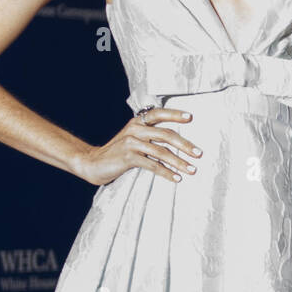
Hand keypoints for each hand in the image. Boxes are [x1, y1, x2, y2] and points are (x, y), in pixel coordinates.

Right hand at [73, 107, 200, 185]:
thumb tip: (177, 141)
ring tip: (192, 170)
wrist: (92, 163)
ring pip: (161, 151)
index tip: (191, 117)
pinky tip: (176, 178)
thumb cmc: (117, 152)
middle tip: (199, 154)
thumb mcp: (132, 138)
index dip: (174, 114)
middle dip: (185, 145)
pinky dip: (166, 172)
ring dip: (179, 162)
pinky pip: (152, 165)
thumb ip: (149, 135)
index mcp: (137, 122)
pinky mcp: (128, 157)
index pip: (158, 113)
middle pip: (165, 134)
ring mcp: (131, 143)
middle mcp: (134, 129)